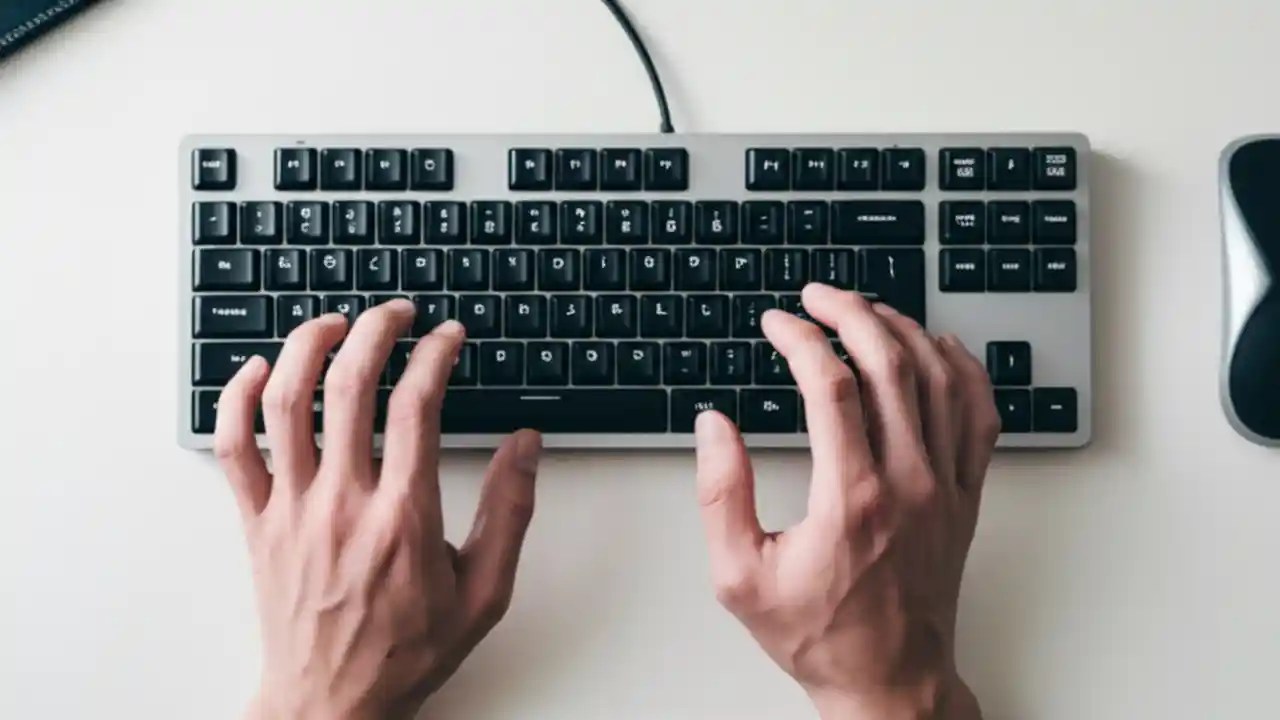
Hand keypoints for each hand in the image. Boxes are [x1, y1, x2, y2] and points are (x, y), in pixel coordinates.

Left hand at [214, 300, 541, 719]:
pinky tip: (258, 371)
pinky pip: (233, 447)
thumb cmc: (405, 653)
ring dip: (307, 347)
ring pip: (287, 403)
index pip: (416, 407)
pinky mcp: (256, 523)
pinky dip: (237, 398)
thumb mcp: (484, 592)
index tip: (449, 338)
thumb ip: (510, 512)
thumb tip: (526, 446)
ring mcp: (292, 510)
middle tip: (396, 313)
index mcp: (403, 518)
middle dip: (376, 331)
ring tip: (333, 323)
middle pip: (349, 386)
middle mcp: (342, 504)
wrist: (330, 704)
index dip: (436, 356)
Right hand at [694, 284, 997, 719]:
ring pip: (939, 378)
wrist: (890, 681)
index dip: (799, 338)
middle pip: (891, 363)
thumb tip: (715, 426)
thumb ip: (720, 494)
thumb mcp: (740, 576)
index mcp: (851, 497)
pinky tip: (940, 348)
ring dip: (902, 330)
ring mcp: (946, 486)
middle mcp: (908, 482)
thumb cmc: (819, 634)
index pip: (830, 385)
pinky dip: (963, 369)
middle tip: (819, 295)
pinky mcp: (967, 495)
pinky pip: (980, 414)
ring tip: (867, 309)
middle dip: (851, 312)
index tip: (777, 323)